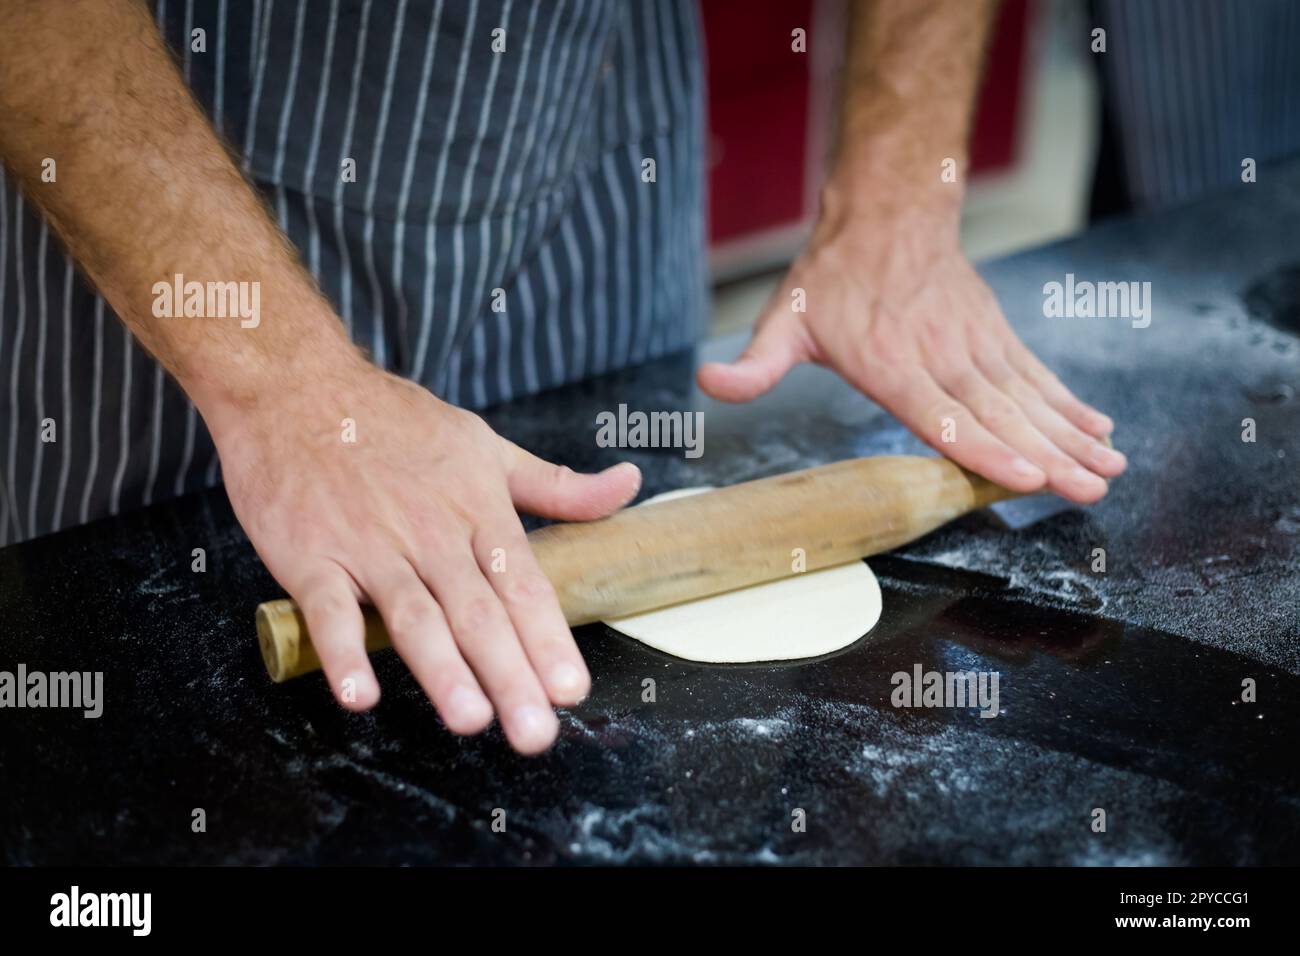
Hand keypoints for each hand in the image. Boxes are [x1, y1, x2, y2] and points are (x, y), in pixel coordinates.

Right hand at [210, 356, 640, 753]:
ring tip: (470, 717)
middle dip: (510, 675)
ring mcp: (369, 545)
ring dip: (441, 669)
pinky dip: (342, 651)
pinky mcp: (311, 554)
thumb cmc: (395, 422)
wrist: (299, 388)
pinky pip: (328, 609)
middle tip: (534, 732)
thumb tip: (628, 486)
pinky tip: (359, 694)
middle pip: (477, 612)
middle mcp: (431, 534)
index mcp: (477, 511)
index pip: (523, 584)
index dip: (548, 639)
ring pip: (413, 614)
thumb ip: (556, 484)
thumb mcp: (486, 445)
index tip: (571, 689)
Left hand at [697, 206, 1125, 502]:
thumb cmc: (832, 276)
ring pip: (1030, 397)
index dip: (983, 448)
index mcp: (889, 363)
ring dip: (1073, 433)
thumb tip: (710, 383)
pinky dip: (1070, 402)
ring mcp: (975, 346)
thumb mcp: (782, 320)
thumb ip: (755, 364)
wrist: (888, 211)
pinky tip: (1100, 427)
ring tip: (1110, 466)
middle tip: (1090, 488)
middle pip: (1000, 413)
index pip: (941, 414)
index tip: (1026, 476)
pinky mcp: (995, 337)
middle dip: (1049, 455)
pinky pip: (1037, 375)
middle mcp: (941, 356)